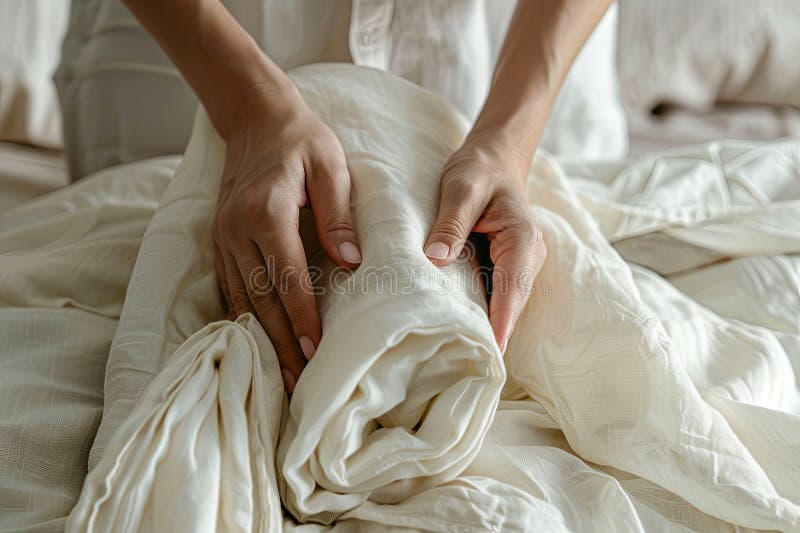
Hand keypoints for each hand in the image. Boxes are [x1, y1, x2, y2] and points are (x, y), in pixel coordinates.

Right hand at [213, 84, 361, 392]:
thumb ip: (338, 213)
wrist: (255, 118)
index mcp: (267, 211)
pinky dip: (243, 317)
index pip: (287, 276)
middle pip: (261, 297)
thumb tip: (351, 260)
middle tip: (300, 381)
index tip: (315, 350)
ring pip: (241, 297)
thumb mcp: (330, 166)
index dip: (302, 316)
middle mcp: (237, 229)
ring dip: (262, 337)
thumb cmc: (302, 140)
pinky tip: (257, 342)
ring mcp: (223, 235)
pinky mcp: (219, 238)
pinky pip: (229, 286)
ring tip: (282, 373)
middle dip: (282, 341)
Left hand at [424, 132, 546, 352]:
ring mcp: (521, 262)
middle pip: (513, 303)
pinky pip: (498, 293)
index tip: (493, 350)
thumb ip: (450, 224)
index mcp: (522, 238)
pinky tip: (464, 328)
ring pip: (507, 302)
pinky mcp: (507, 265)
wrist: (494, 158)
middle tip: (473, 365)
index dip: (502, 321)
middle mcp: (529, 255)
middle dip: (496, 332)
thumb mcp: (460, 189)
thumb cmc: (478, 170)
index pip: (513, 288)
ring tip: (466, 356)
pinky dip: (485, 311)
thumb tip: (435, 261)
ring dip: (490, 325)